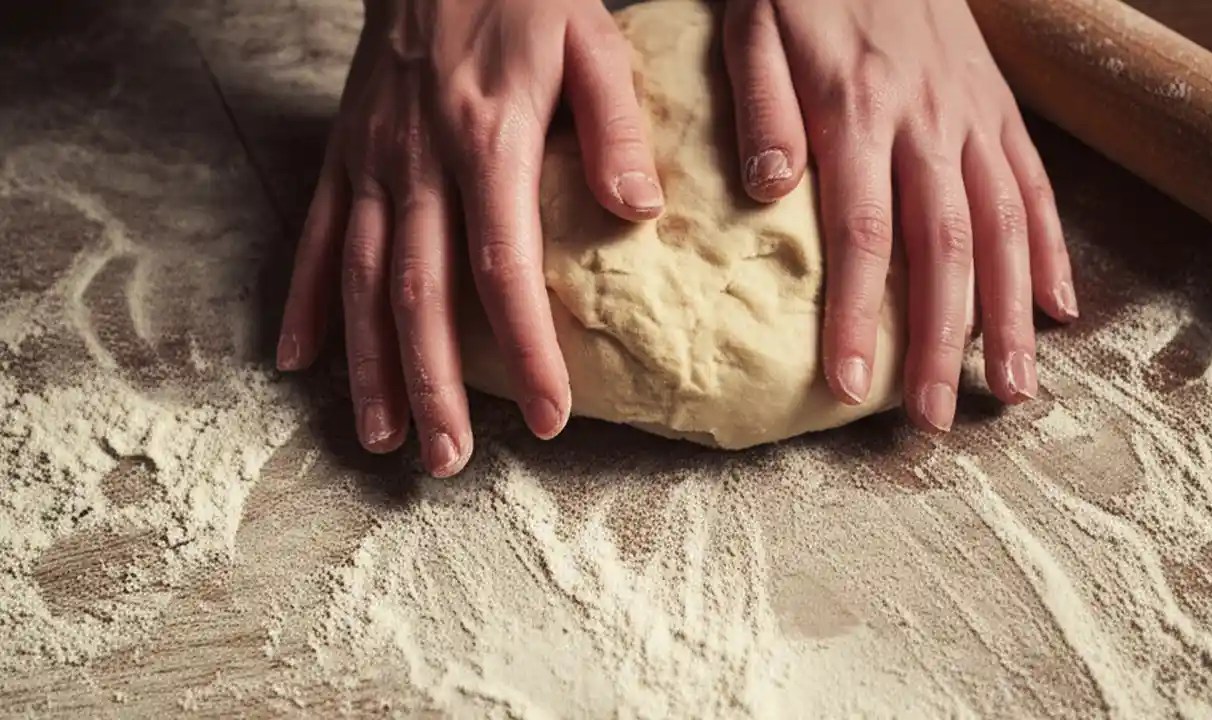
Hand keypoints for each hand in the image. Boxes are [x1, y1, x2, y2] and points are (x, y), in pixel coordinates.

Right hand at [275, 0, 662, 475]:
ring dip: (371, 365)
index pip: (505, 268)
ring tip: (384, 437)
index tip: (551, 418)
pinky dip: (305, 301)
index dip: (529, 350)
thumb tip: (639, 214)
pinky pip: (314, 236)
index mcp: (486, 140)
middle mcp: (417, 162)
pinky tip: (299, 359)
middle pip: (419, 293)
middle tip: (448, 462)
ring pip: (360, 280)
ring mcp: (370, 161)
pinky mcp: (343, 153)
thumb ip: (615, 128)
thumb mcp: (591, 41)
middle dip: (435, 385)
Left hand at [723, 0, 1077, 431]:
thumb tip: (766, 192)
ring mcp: (975, 117)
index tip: (850, 388)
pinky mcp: (999, 109)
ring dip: (1009, 316)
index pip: (862, 232)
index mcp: (860, 111)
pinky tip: (1059, 307)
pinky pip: (1035, 187)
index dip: (857, 315)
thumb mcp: (755, 27)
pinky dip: (1051, 250)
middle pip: (944, 248)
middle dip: (940, 342)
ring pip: (1004, 228)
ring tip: (1013, 391)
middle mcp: (930, 123)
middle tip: (930, 420)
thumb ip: (762, 106)